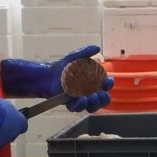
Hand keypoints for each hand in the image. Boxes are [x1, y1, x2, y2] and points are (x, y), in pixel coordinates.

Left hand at [0, 45, 114, 111]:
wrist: (48, 75)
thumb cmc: (62, 66)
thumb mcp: (74, 56)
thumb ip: (85, 52)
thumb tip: (97, 48)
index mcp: (94, 82)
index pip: (106, 85)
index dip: (109, 84)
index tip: (107, 81)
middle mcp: (89, 92)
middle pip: (102, 100)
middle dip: (104, 99)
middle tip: (100, 94)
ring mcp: (81, 99)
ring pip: (92, 107)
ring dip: (94, 104)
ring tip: (91, 97)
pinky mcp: (71, 104)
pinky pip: (78, 108)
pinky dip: (81, 105)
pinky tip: (81, 100)